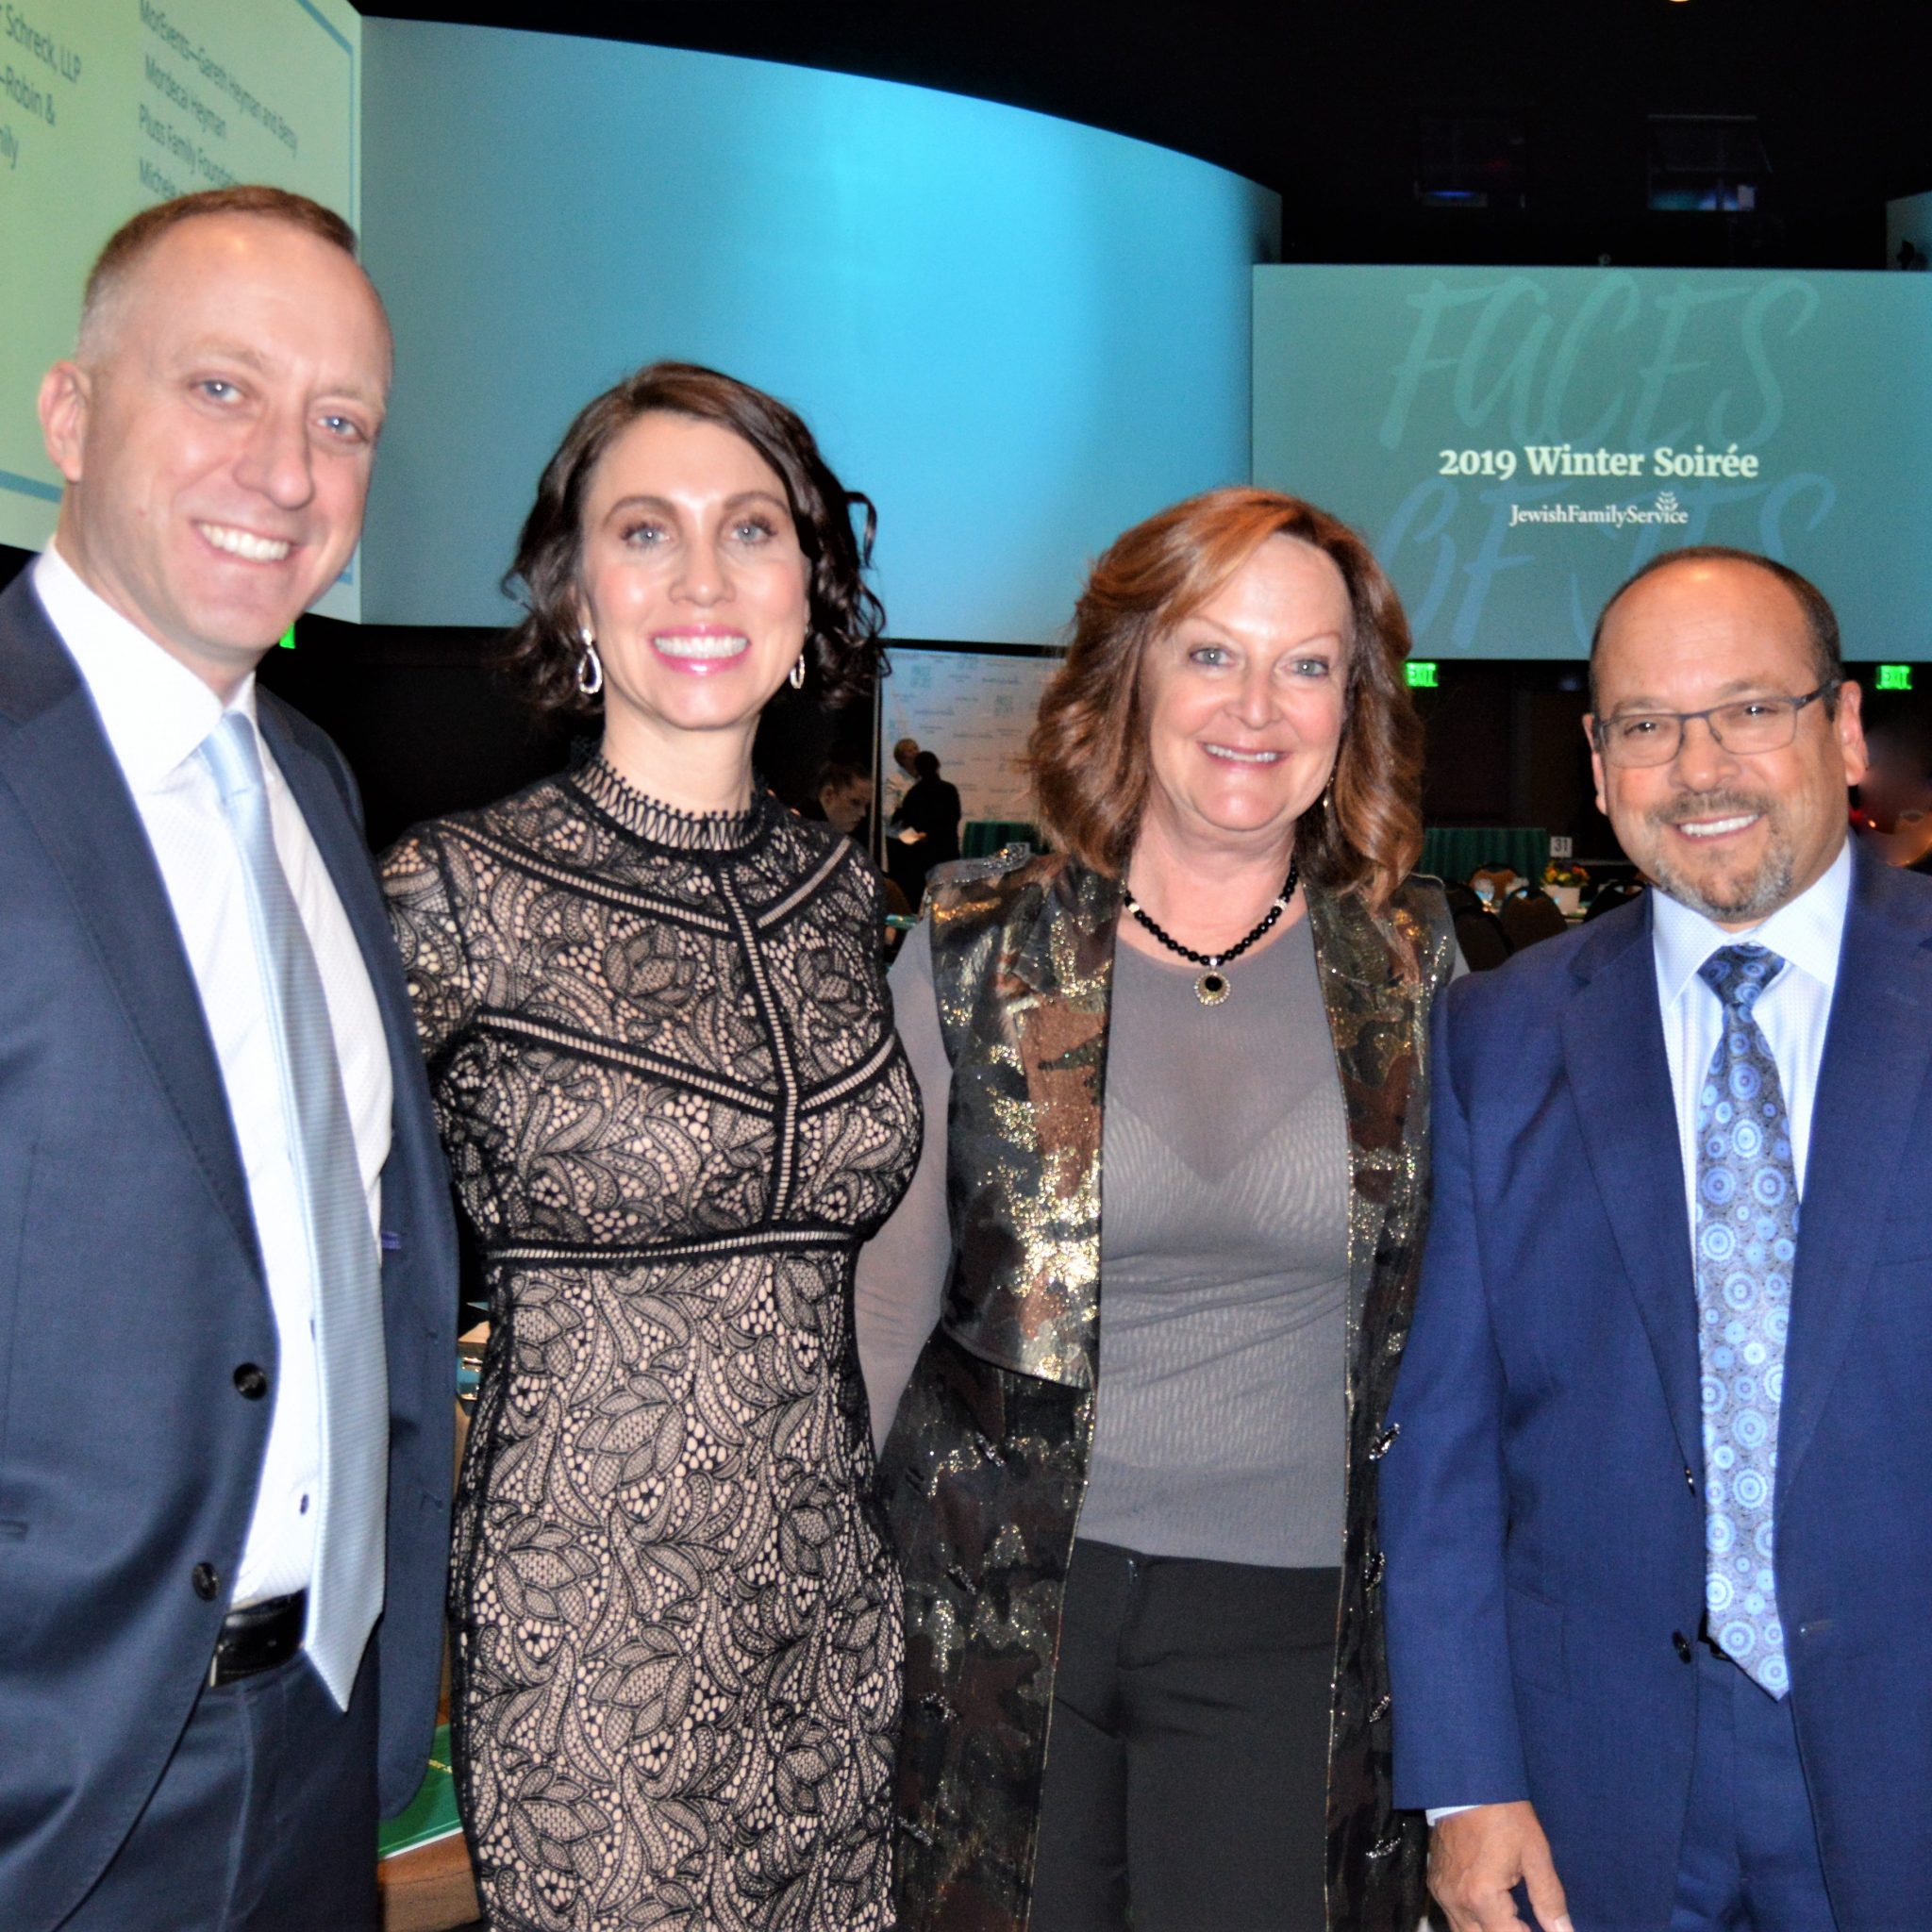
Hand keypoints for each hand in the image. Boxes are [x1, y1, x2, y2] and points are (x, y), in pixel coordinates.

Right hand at [1429, 1802, 1571, 1931]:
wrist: (1467, 1782)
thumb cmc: (1504, 1814)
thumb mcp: (1535, 1854)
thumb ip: (1550, 1899)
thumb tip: (1565, 1931)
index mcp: (1482, 1897)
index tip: (1540, 1925)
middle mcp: (1457, 1901)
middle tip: (1526, 1923)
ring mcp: (1442, 1893)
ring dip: (1489, 1930)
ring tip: (1510, 1916)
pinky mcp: (1435, 1883)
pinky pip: (1454, 1917)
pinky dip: (1473, 1921)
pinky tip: (1491, 1906)